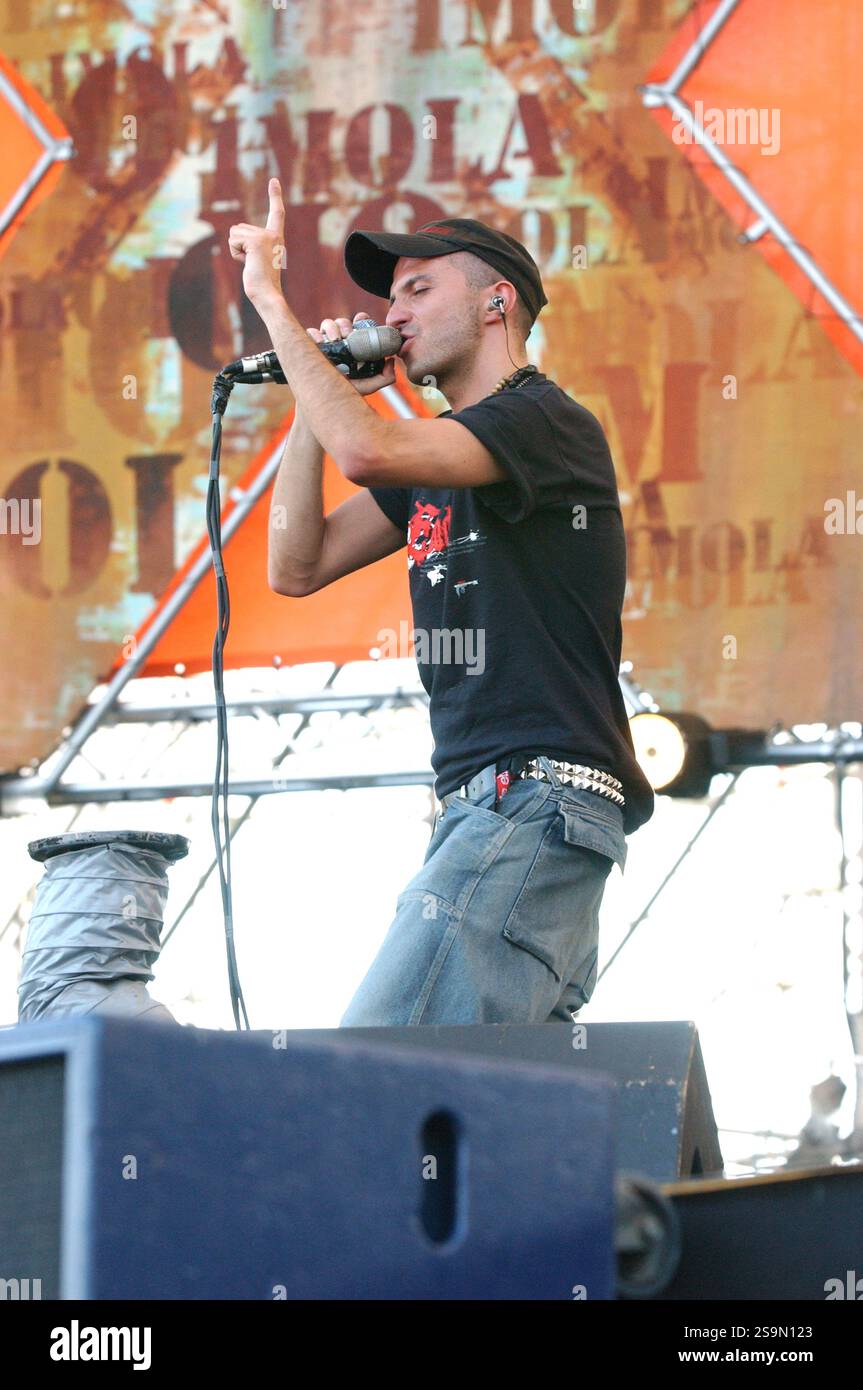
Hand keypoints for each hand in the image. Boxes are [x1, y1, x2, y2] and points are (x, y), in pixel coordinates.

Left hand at [228, 177, 285, 307]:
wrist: (268, 295)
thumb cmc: (262, 284)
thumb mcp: (257, 260)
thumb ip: (251, 246)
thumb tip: (237, 236)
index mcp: (276, 237)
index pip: (277, 213)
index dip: (275, 196)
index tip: (274, 180)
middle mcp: (272, 234)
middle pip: (240, 228)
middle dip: (239, 246)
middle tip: (253, 263)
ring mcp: (265, 237)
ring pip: (234, 234)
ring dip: (236, 250)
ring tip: (250, 263)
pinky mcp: (256, 242)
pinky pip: (233, 241)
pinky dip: (235, 254)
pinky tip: (248, 263)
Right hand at [306, 311, 396, 395]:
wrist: (323, 402)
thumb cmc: (345, 393)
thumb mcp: (367, 387)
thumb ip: (383, 377)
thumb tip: (391, 361)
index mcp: (353, 345)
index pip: (358, 325)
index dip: (360, 319)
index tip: (360, 321)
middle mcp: (339, 342)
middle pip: (342, 322)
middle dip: (344, 324)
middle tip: (347, 335)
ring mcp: (324, 343)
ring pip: (327, 324)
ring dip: (331, 327)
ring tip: (334, 340)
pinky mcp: (308, 346)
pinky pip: (310, 333)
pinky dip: (314, 334)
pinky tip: (318, 342)